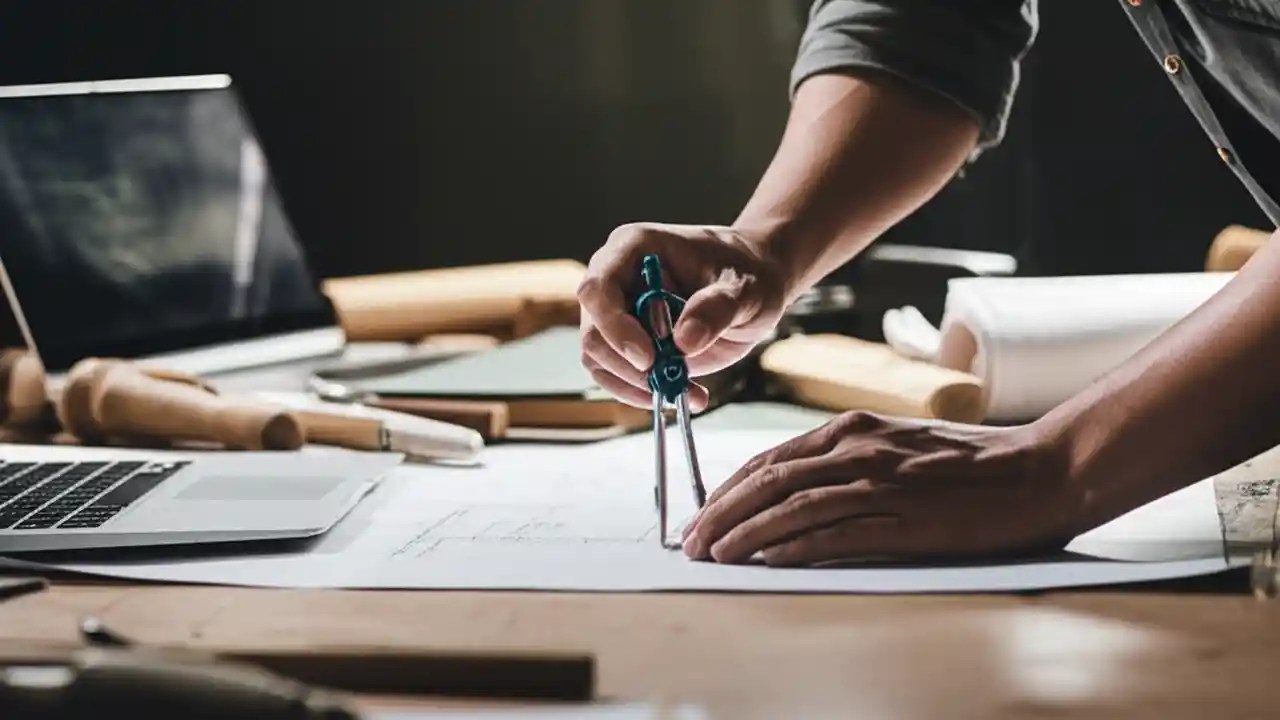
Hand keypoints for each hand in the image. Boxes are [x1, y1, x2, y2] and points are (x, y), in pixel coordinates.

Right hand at [577, 223, 789, 409]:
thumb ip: (717, 308)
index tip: (648, 358)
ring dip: (638, 385)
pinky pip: (618, 376)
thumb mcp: (744, 288)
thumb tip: (684, 340)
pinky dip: (646, 392)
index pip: (599, 289)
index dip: (614, 327)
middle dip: (629, 366)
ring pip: (600, 360)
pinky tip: (686, 392)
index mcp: (633, 248)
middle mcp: (616, 280)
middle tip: (672, 380)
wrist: (754, 285)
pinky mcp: (629, 344)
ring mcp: (619, 314)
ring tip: (687, 390)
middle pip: (594, 333)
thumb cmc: (747, 272)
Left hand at [681, 411, 1077, 565]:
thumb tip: (795, 485)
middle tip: (690, 539)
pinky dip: (792, 546)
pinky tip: (765, 559)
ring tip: (714, 554)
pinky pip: (833, 533)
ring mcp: (879, 483)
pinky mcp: (903, 519)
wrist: (1038, 471)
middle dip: (721, 511)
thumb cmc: (968, 463)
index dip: (729, 487)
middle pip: (769, 480)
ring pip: (791, 506)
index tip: (702, 511)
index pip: (771, 458)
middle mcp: (858, 449)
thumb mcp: (896, 444)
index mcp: (853, 428)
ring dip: (744, 531)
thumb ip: (847, 458)